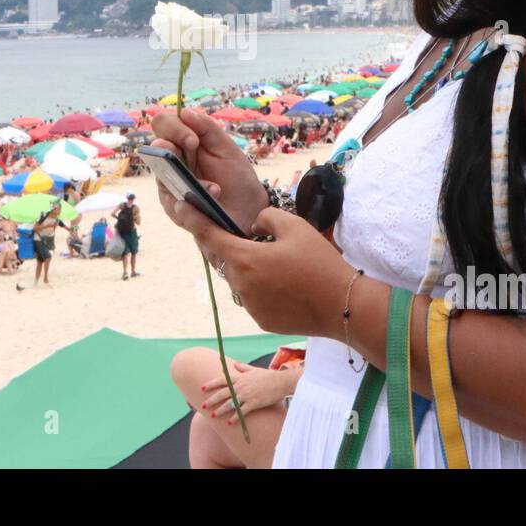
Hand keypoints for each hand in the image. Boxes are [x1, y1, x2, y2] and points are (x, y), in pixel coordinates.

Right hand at [150, 108, 268, 234]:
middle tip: (193, 151)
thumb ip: (207, 128)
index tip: (194, 139)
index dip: (173, 128)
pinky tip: (204, 203)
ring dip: (188, 181)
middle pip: (154, 147)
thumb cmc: (236, 177)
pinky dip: (188, 204)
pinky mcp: (173, 207)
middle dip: (172, 148)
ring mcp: (169, 184)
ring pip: (162, 177)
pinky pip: (171, 204)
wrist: (247, 211)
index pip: (163, 125)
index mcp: (183, 142)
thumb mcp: (227, 149)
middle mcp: (171, 161)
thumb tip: (185, 111)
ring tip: (215, 189)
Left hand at [171, 199, 352, 336]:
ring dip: (243, 266)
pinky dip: (257, 285)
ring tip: (267, 257)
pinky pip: (251, 296)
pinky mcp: (261, 320)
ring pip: (236, 279)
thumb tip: (253, 227)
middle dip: (220, 243)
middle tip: (230, 229)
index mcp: (244, 259)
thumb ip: (265, 218)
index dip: (193, 219)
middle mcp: (240, 285)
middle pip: (220, 258)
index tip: (181, 206)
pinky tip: (279, 281)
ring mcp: (249, 306)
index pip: (208, 235)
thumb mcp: (294, 226)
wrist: (343, 306)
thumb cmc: (319, 262)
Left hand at [198, 362, 294, 423]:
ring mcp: (247, 395)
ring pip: (230, 404)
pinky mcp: (254, 403)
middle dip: (212, 400)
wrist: (281, 381)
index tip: (202, 388)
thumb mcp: (254, 370)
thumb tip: (236, 364)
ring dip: (220, 410)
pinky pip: (242, 412)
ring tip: (213, 415)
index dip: (211, 384)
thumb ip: (243, 368)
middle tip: (203, 405)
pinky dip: (235, 417)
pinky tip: (229, 422)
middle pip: (223, 393)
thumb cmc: (268, 376)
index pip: (221, 380)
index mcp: (240, 377)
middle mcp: (241, 386)